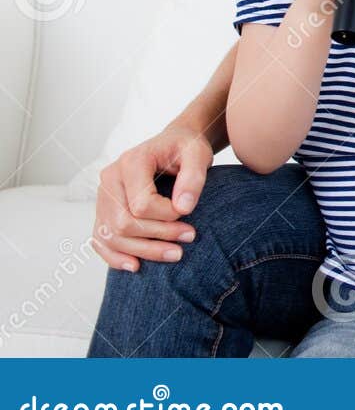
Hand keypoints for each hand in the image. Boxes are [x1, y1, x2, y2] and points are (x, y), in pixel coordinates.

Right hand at [91, 125, 212, 269]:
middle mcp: (110, 178)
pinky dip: (115, 256)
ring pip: (111, 235)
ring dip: (142, 251)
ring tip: (176, 253)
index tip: (188, 213)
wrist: (174, 143)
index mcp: (131, 161)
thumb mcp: (198, 154)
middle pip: (123, 223)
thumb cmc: (186, 148)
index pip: (141, 204)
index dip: (167, 216)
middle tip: (189, 238)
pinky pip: (100, 239)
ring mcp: (103, 196)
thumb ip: (193, 178)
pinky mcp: (103, 210)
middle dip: (157, 236)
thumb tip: (183, 208)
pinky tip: (136, 266)